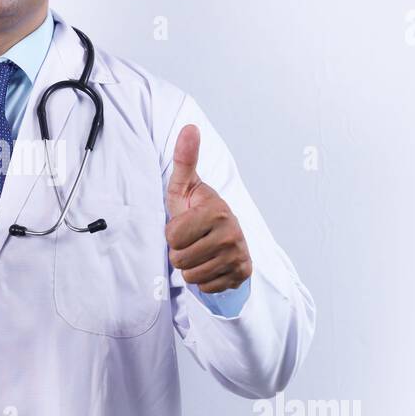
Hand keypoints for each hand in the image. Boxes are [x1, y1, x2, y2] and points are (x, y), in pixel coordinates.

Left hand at [164, 124, 250, 292]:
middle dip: (180, 252)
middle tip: (191, 240)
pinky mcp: (241, 274)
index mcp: (216, 210)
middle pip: (180, 259)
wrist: (225, 235)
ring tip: (200, 251)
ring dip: (190, 266)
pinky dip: (205, 279)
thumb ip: (185, 159)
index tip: (184, 224)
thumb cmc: (197, 210)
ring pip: (192, 276)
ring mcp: (239, 255)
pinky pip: (206, 287)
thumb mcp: (186, 187)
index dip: (172, 234)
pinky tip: (211, 263)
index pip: (173, 237)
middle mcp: (232, 232)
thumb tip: (190, 127)